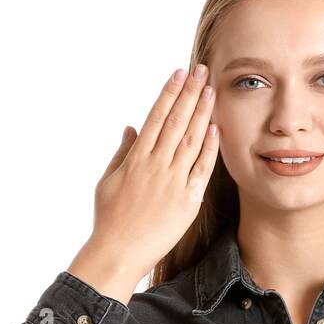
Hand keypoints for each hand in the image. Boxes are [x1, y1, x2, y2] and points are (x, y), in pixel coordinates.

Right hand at [69, 63, 218, 299]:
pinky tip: (215, 129)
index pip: (156, 117)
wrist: (118, 253)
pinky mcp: (187, 200)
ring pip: (191, 141)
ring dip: (202, 114)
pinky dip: (209, 149)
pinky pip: (201, 170)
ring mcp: (172, 182)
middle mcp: (155, 166)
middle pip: (176, 122)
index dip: (169, 93)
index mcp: (135, 159)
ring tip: (211, 91)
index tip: (179, 74)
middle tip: (202, 71)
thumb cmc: (110, 218)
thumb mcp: (108, 181)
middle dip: (189, 94)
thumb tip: (132, 127)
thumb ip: (123, 153)